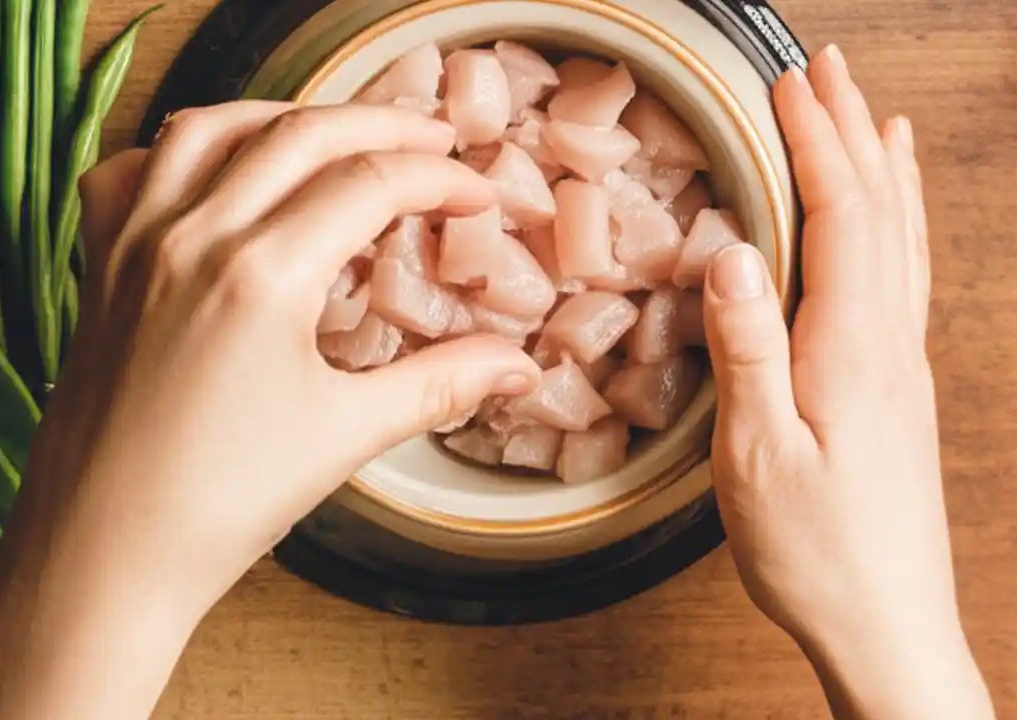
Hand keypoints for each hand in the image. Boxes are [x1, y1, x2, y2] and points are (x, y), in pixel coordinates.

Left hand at [0, 102, 539, 718]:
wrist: (102, 554)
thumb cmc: (221, 503)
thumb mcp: (345, 437)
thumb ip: (441, 385)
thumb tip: (520, 365)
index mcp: (260, 274)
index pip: (370, 183)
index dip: (438, 178)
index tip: (477, 191)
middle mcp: (191, 237)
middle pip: (302, 133)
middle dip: (381, 125)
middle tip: (434, 141)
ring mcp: (134, 244)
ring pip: (211, 125)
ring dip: (284, 116)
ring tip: (336, 135)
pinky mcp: (98, 266)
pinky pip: (132, 169)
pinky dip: (182, 150)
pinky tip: (217, 173)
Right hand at [702, 46, 992, 717]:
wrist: (886, 622)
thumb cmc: (816, 548)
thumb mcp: (758, 453)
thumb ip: (749, 349)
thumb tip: (732, 252)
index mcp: (852, 347)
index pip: (841, 215)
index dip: (816, 141)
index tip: (790, 82)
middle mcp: (890, 342)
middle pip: (879, 211)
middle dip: (851, 131)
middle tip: (827, 68)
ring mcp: (903, 364)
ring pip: (902, 240)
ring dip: (883, 170)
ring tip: (872, 116)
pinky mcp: (899, 389)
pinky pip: (904, 279)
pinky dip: (898, 228)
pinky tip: (889, 227)